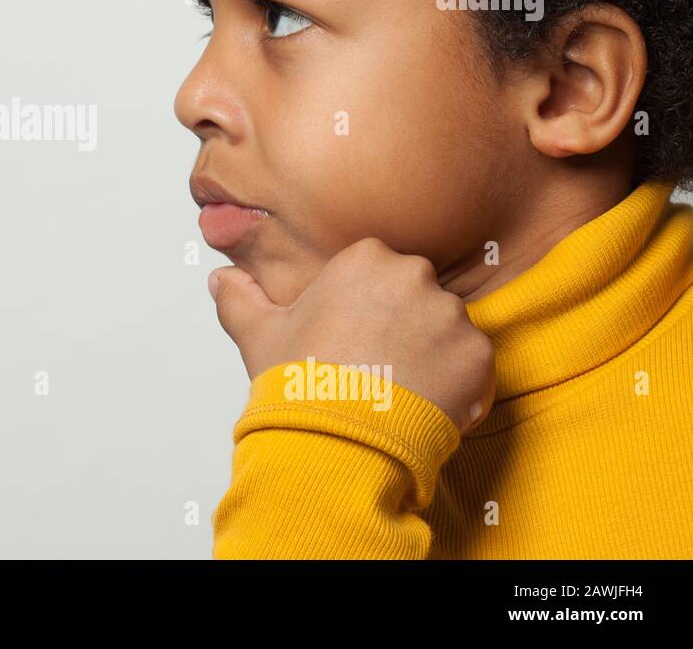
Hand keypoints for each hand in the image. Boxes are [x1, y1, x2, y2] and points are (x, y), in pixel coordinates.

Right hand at [209, 237, 495, 433]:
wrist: (340, 440)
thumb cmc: (300, 384)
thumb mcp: (259, 334)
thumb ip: (240, 298)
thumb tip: (220, 279)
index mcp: (366, 259)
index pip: (376, 271)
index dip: (365, 306)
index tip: (352, 335)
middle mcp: (415, 276)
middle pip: (416, 295)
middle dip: (402, 325)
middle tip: (375, 365)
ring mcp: (452, 315)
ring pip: (446, 328)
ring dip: (431, 354)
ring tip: (398, 389)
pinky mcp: (479, 355)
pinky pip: (474, 364)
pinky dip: (458, 384)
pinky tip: (423, 403)